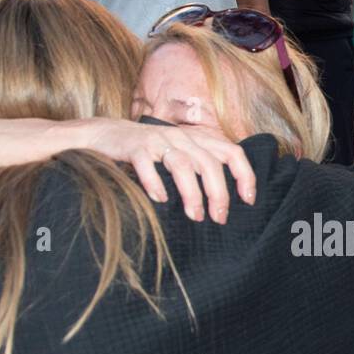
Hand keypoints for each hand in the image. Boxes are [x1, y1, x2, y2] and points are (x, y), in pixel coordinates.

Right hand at [84, 120, 256, 222]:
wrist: (106, 135)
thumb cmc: (149, 152)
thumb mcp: (179, 154)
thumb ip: (200, 167)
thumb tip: (224, 200)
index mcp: (196, 139)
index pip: (231, 152)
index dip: (245, 175)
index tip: (248, 201)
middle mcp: (180, 137)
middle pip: (209, 163)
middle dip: (218, 193)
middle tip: (219, 218)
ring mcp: (157, 140)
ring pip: (182, 165)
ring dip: (192, 193)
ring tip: (196, 216)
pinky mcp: (134, 147)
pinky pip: (147, 164)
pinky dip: (155, 183)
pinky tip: (160, 200)